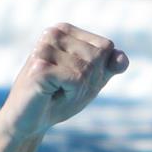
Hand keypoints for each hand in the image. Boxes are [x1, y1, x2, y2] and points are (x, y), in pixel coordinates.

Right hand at [0, 23, 129, 136]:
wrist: (28, 121)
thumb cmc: (58, 98)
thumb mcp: (89, 81)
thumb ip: (108, 67)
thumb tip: (123, 58)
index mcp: (64, 30)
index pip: (106, 47)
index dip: (98, 71)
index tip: (75, 79)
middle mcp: (53, 33)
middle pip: (98, 57)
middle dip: (88, 82)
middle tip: (64, 89)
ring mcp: (44, 48)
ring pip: (87, 71)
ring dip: (77, 90)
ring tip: (56, 91)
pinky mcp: (39, 68)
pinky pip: (76, 81)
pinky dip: (70, 95)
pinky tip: (50, 95)